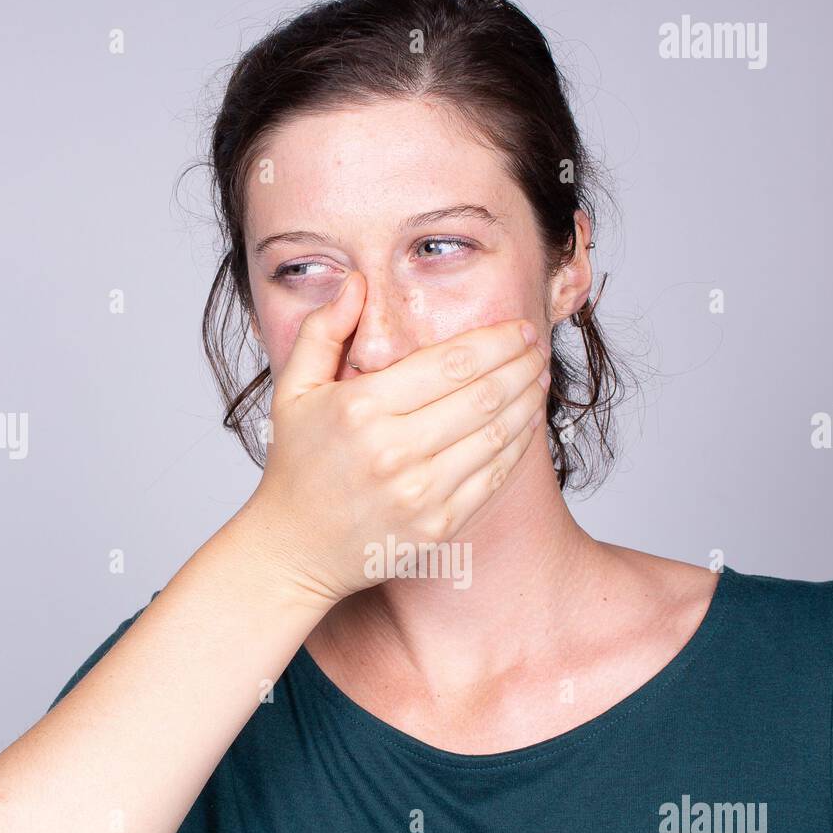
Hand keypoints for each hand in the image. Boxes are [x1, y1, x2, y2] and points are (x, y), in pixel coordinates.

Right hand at [236, 270, 549, 605]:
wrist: (294, 549)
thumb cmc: (296, 466)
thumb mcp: (293, 390)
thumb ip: (324, 331)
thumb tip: (358, 283)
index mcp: (362, 408)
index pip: (451, 363)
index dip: (497, 342)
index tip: (519, 329)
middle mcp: (394, 451)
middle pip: (483, 395)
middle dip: (521, 365)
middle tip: (538, 347)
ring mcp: (420, 494)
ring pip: (496, 435)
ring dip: (528, 401)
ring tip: (539, 379)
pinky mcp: (437, 527)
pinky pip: (493, 479)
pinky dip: (518, 446)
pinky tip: (526, 423)